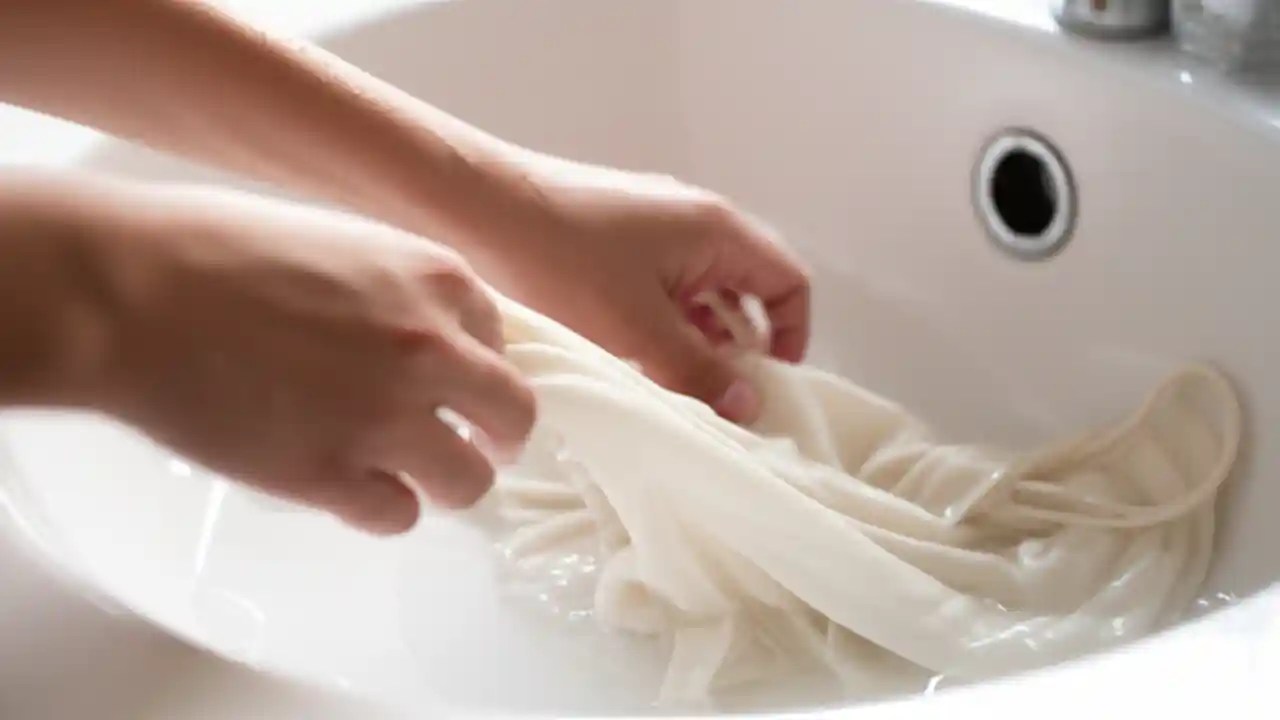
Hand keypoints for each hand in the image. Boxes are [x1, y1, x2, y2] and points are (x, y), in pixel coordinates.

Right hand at [93, 187, 534, 534]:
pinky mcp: (330, 475)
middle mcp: (430, 350)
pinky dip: (382, 510)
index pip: (501, 341)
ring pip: (467, 481)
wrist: (129, 293)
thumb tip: (415, 332)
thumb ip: (392, 289)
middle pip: (512, 417)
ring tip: (413, 478)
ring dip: (446, 483)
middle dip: (495, 436)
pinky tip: (352, 493)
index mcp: (433, 280)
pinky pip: (396, 516)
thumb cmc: (211, 248)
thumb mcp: (335, 240)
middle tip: (471, 446)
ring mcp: (385, 418)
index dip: (480, 368)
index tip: (459, 383)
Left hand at [467, 154, 810, 423]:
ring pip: (698, 296)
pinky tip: (626, 362)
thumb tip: (749, 408)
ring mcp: (652, 228)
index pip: (788, 282)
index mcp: (717, 230)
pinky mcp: (614, 240)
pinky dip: (657, 327)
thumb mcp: (636, 330)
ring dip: (691, 343)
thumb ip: (698, 371)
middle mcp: (694, 221)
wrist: (471, 207)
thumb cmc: (560, 262)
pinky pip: (659, 290)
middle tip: (711, 400)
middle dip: (736, 349)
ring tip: (665, 388)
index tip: (761, 387)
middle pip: (745, 291)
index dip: (790, 337)